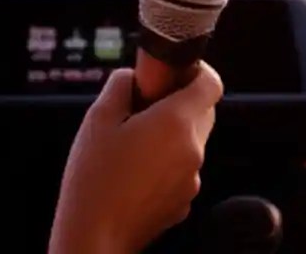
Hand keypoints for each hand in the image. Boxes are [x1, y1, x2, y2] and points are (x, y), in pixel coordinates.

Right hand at [50, 63, 223, 253]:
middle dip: (180, 102)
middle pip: (203, 112)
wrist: (94, 235)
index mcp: (176, 123)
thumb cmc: (93, 179)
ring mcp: (191, 179)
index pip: (211, 85)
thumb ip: (120, 86)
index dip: (197, 72)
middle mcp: (192, 150)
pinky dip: (166, 164)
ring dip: (171, 135)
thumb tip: (131, 76)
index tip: (178, 71)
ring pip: (191, 143)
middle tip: (148, 104)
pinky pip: (182, 170)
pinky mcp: (183, 201)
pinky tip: (135, 171)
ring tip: (133, 143)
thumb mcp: (98, 119)